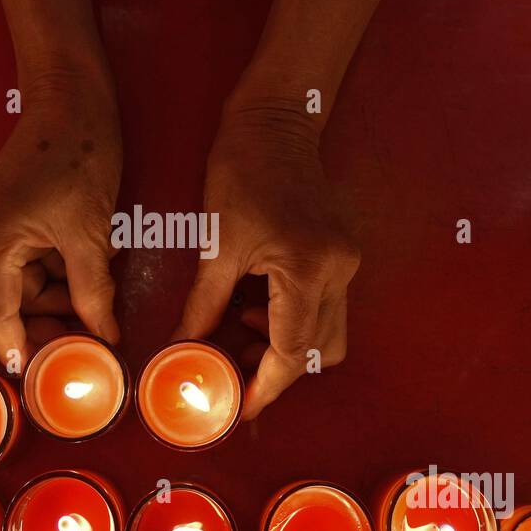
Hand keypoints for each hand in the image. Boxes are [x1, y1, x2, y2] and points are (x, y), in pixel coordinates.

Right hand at [0, 67, 120, 366]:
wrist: (70, 97)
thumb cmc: (83, 155)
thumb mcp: (93, 232)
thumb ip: (93, 291)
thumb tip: (104, 339)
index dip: (21, 348)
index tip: (49, 372)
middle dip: (25, 329)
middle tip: (73, 337)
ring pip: (0, 292)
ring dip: (40, 304)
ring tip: (89, 297)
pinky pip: (11, 267)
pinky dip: (42, 278)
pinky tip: (78, 270)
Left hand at [176, 96, 359, 418]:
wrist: (275, 122)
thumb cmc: (240, 172)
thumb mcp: (216, 243)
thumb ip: (205, 304)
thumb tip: (184, 348)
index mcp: (306, 269)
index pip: (291, 349)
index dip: (265, 385)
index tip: (240, 408)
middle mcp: (337, 271)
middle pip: (319, 351)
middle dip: (278, 371)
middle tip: (235, 372)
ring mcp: (347, 262)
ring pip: (328, 333)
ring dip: (288, 346)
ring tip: (240, 332)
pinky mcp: (344, 254)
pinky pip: (326, 306)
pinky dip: (294, 320)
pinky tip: (257, 306)